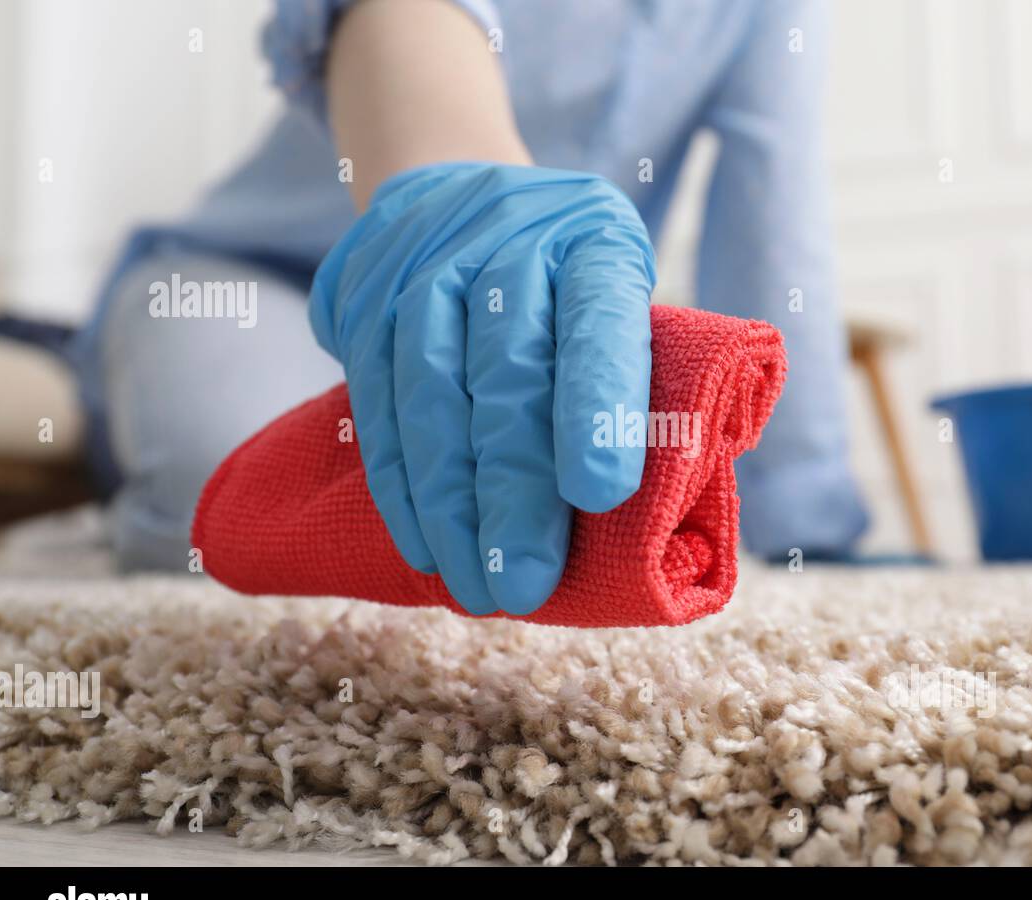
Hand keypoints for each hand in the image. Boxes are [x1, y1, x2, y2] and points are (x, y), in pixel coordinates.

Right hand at [309, 163, 654, 615]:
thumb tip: (668, 510)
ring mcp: (425, 265)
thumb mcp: (622, 293)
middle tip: (526, 583)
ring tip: (475, 585)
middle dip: (514, 489)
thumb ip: (644, 377)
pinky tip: (425, 544)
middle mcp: (508, 241)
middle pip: (508, 371)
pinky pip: (375, 402)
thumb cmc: (567, 276)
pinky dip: (402, 484)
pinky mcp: (363, 297)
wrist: (454, 183)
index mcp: (595, 242)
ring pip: (429, 392)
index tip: (601, 493)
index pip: (599, 321)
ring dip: (450, 503)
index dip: (597, 404)